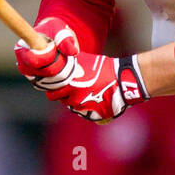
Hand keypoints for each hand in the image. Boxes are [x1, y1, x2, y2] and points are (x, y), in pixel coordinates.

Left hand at [15, 20, 147, 122]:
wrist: (124, 81)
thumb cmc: (104, 69)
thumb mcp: (85, 62)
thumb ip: (70, 64)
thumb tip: (58, 59)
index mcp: (69, 84)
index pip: (50, 92)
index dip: (51, 88)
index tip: (53, 85)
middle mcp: (73, 98)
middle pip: (59, 100)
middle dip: (62, 94)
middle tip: (71, 86)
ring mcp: (83, 108)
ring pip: (71, 106)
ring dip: (74, 100)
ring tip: (85, 91)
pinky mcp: (92, 115)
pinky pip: (82, 112)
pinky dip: (85, 107)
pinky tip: (93, 98)